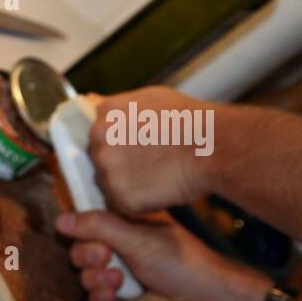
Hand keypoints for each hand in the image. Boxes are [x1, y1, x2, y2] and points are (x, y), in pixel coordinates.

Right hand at [55, 209, 267, 300]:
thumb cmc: (184, 264)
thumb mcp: (138, 237)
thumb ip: (97, 226)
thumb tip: (63, 220)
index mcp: (129, 224)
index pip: (92, 218)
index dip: (81, 223)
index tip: (77, 227)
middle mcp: (122, 247)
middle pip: (81, 247)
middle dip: (88, 254)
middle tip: (107, 255)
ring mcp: (119, 274)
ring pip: (84, 274)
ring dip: (97, 278)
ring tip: (120, 280)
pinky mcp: (118, 300)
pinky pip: (92, 297)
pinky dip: (101, 297)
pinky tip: (118, 296)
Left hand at [88, 86, 212, 214]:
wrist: (212, 145)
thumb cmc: (188, 120)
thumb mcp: (149, 97)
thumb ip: (114, 103)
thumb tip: (89, 99)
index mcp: (104, 115)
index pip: (95, 134)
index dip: (115, 143)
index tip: (134, 146)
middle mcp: (99, 141)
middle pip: (98, 159)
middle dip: (119, 163)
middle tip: (150, 160)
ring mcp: (107, 170)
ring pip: (108, 183)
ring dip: (126, 183)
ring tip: (157, 173)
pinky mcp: (119, 196)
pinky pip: (122, 203)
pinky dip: (138, 201)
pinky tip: (159, 188)